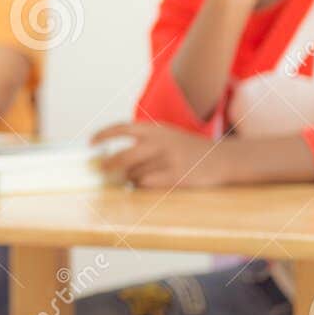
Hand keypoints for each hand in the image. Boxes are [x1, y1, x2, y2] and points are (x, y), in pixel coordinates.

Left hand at [92, 122, 232, 188]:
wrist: (223, 158)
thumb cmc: (189, 149)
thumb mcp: (167, 135)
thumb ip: (144, 140)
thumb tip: (112, 154)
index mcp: (156, 129)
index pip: (122, 128)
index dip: (103, 135)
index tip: (90, 143)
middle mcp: (160, 142)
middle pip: (123, 156)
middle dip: (108, 165)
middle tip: (102, 170)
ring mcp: (169, 160)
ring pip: (134, 174)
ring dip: (130, 179)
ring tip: (136, 178)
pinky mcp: (176, 177)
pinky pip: (147, 184)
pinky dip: (141, 186)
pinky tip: (145, 185)